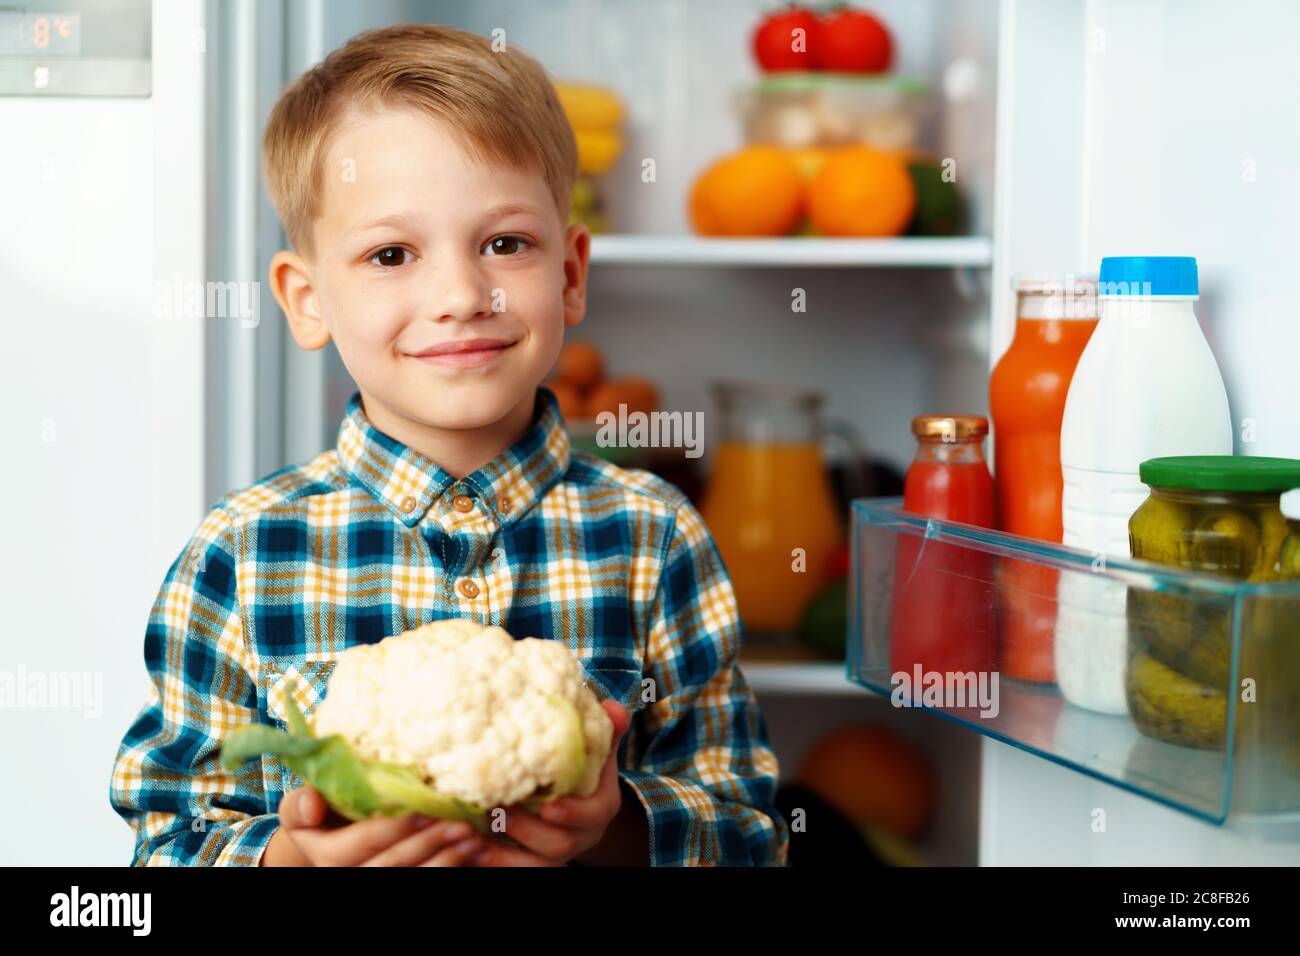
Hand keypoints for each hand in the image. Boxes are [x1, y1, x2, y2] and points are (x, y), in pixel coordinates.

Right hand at [270, 784, 483, 866]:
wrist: (331, 839)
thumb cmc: (324, 813)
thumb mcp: (303, 806)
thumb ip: (301, 804)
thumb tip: (312, 802)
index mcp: (327, 857)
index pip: (361, 844)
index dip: (394, 827)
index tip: (426, 809)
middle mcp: (347, 878)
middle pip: (392, 865)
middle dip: (429, 844)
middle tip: (463, 824)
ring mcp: (373, 885)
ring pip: (413, 878)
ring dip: (447, 859)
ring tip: (475, 838)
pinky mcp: (396, 887)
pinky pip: (426, 884)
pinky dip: (451, 868)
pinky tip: (474, 854)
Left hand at [472, 700, 632, 866]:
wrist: (573, 800)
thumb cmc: (583, 767)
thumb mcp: (597, 747)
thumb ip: (606, 729)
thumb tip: (614, 708)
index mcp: (599, 807)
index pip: (592, 815)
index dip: (572, 813)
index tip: (549, 806)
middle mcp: (580, 836)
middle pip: (560, 845)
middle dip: (528, 830)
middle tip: (499, 810)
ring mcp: (553, 854)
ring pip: (533, 865)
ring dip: (504, 852)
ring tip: (477, 831)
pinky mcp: (529, 862)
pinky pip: (512, 869)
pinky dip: (491, 861)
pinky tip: (469, 847)